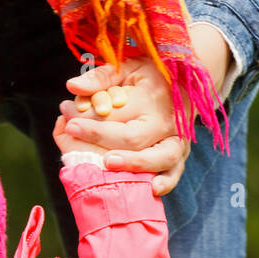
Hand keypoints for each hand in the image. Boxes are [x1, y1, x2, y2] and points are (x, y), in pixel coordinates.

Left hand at [61, 25, 230, 195]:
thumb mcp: (127, 68)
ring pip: (159, 157)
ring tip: (107, 163)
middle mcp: (167, 120)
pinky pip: (175, 172)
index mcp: (152, 97)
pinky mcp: (181, 155)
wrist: (189, 83)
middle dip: (102, 139)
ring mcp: (177, 139)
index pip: (118, 113)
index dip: (91, 120)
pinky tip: (151, 189)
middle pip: (134, 137)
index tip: (69, 120)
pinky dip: (166, 182)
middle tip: (74, 134)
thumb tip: (72, 87)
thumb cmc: (151, 76)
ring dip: (133, 164)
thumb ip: (100, 78)